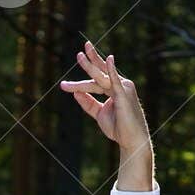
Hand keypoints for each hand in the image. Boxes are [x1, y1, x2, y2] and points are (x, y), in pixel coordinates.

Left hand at [60, 40, 151, 162]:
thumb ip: (88, 103)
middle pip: (99, 73)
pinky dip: (112, 71)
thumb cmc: (118, 128)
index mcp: (113, 89)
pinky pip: (116, 81)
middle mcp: (119, 85)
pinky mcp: (125, 94)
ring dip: (90, 66)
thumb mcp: (98, 113)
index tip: (63, 85)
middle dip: (89, 63)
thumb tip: (76, 93)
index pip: (94, 83)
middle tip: (78, 54)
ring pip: (102, 77)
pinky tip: (109, 59)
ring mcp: (123, 88)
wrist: (131, 140)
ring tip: (80, 56)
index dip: (78, 84)